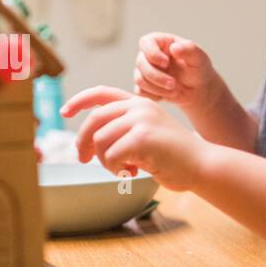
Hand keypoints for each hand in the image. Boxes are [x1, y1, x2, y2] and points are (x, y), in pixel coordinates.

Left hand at [60, 86, 206, 191]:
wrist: (202, 165)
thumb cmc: (172, 156)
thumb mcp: (145, 134)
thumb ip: (121, 131)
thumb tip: (88, 142)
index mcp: (138, 102)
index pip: (101, 93)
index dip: (79, 101)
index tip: (63, 112)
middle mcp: (138, 106)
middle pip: (94, 120)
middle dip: (83, 142)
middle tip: (84, 160)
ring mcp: (140, 119)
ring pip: (100, 140)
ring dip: (105, 161)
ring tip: (122, 169)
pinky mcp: (142, 137)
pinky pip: (111, 156)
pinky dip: (115, 169)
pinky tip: (131, 173)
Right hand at [134, 32, 217, 111]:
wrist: (198, 89)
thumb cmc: (198, 69)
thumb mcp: (199, 58)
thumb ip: (189, 50)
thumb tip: (173, 48)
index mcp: (161, 42)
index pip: (146, 42)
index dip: (152, 53)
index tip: (166, 63)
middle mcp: (149, 55)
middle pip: (141, 63)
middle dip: (157, 76)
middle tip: (174, 84)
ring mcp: (144, 70)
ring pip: (139, 79)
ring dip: (157, 88)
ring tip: (175, 91)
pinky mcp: (143, 85)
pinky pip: (141, 92)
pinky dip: (155, 95)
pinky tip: (168, 94)